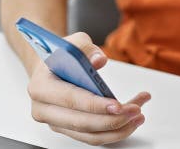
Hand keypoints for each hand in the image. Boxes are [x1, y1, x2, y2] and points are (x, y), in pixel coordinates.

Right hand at [26, 32, 150, 145]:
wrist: (50, 67)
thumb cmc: (61, 56)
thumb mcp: (73, 42)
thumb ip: (86, 49)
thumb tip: (99, 60)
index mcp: (41, 87)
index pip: (70, 99)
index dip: (95, 104)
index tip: (117, 105)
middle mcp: (44, 109)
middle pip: (80, 123)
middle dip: (111, 120)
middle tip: (134, 110)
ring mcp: (55, 122)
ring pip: (89, 135)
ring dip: (117, 129)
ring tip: (138, 116)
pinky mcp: (68, 129)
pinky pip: (92, 137)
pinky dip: (114, 132)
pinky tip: (130, 120)